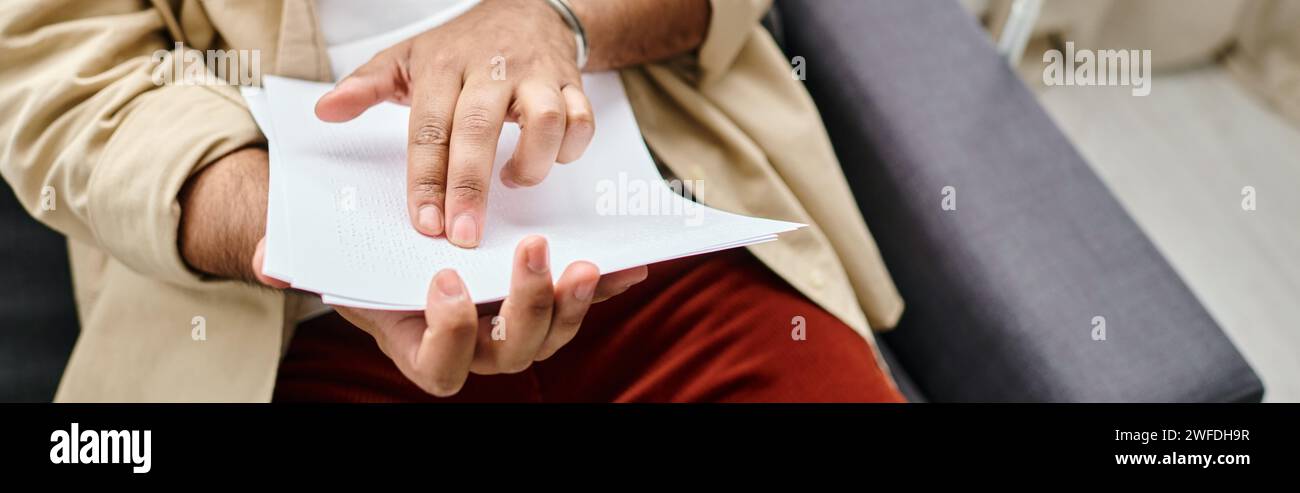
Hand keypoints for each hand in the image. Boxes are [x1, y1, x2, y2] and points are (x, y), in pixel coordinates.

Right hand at [255, 235, 646, 396]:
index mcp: (421, 349)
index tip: (447, 284)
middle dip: (526, 306)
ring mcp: (513, 328)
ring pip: (551, 334)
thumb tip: (268, 261)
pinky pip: (580, 304)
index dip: (450, 335)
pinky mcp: (545, 302)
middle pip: (512, 352)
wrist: (399, 247)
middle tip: (532, 251)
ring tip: (581, 260)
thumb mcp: (332, 259)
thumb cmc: (364, 260)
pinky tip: (631, 267)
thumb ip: (300, 263)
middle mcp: (474, 348)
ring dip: (571, 301)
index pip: (442, 370)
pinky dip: (608, 288)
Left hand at [315, 0, 594, 248]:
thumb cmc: (463, 46)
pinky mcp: (571, 84)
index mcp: (445, 66)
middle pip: (480, 128)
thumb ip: (367, 85)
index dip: (426, 178)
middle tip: (464, 233)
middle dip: (471, 186)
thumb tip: (326, 110)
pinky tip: (549, 159)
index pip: (430, 127)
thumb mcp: (409, 57)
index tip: (425, 222)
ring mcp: (535, 76)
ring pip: (544, 119)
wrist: (528, 10)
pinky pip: (582, 119)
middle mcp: (491, 70)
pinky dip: (571, 148)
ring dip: (531, 162)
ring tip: (512, 180)